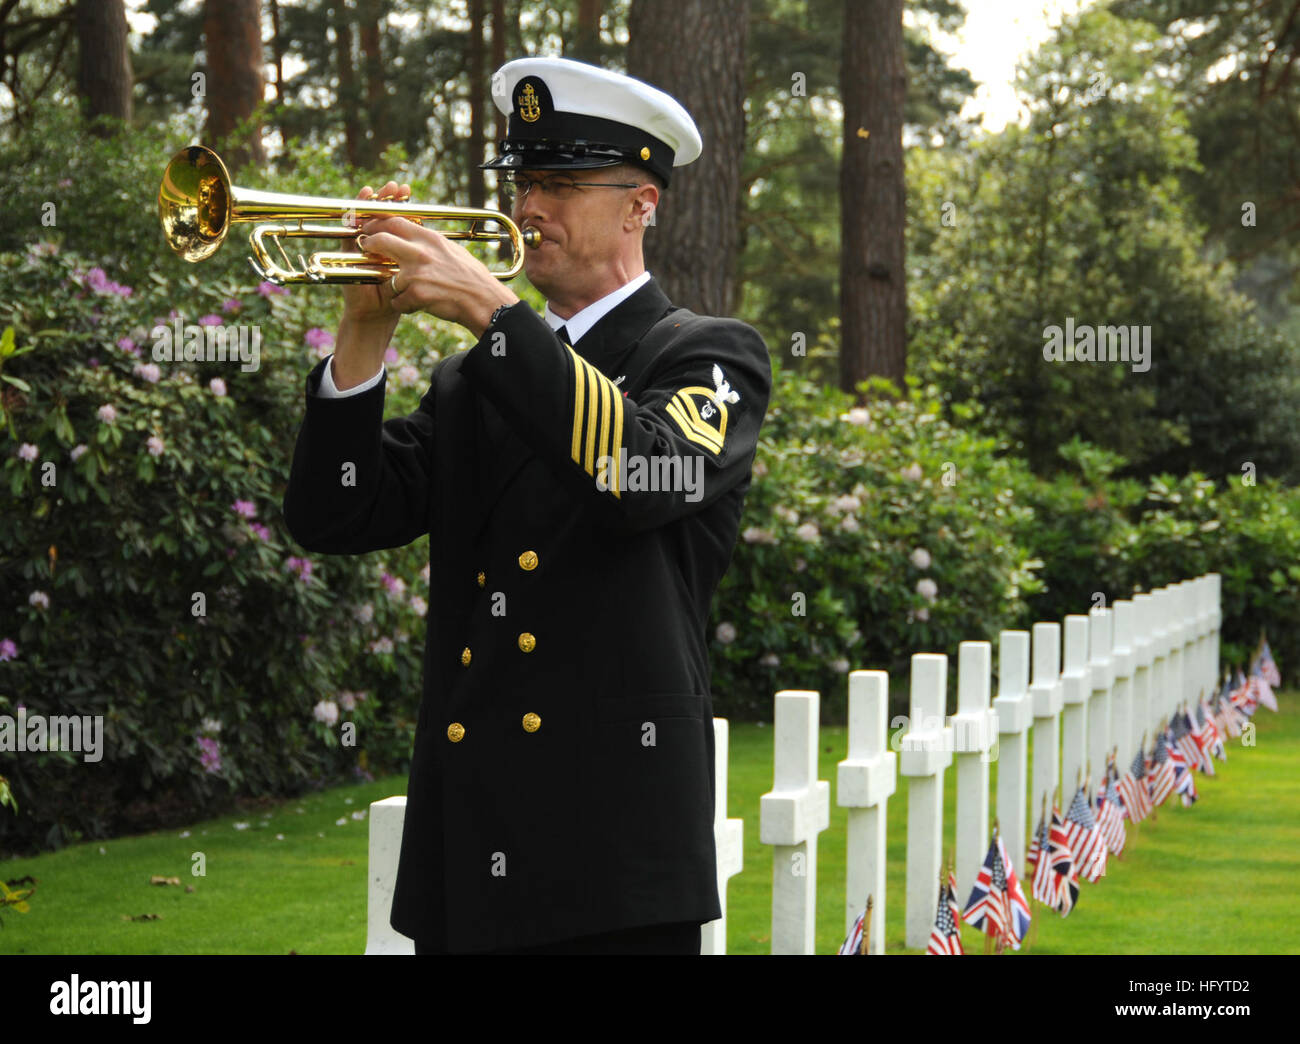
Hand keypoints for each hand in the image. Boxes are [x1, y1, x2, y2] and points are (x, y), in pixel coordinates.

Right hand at [340, 180, 410, 328]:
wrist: (379, 316)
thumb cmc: (400, 297)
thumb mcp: (414, 274)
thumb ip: (417, 256)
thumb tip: (433, 235)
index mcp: (393, 246)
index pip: (395, 217)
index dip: (399, 203)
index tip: (407, 189)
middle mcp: (376, 243)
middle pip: (379, 213)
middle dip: (386, 198)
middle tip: (395, 186)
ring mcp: (361, 246)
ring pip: (363, 218)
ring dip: (370, 202)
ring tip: (378, 189)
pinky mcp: (347, 252)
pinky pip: (348, 230)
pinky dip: (351, 217)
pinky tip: (355, 206)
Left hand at [353, 202, 519, 336]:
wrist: (484, 301)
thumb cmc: (472, 278)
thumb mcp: (451, 251)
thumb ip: (430, 243)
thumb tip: (415, 235)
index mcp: (431, 239)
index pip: (395, 221)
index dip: (378, 222)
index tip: (371, 227)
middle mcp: (421, 252)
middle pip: (381, 239)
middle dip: (368, 243)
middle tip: (365, 247)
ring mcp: (416, 273)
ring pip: (388, 276)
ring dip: (393, 285)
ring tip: (405, 292)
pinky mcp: (416, 294)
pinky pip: (397, 300)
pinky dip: (404, 305)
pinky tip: (416, 306)